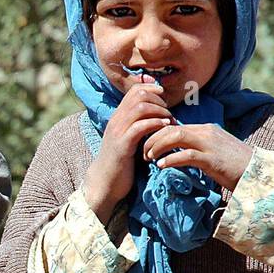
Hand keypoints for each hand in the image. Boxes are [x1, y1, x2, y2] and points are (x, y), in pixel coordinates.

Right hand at [84, 75, 174, 217]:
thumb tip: (156, 115)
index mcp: (118, 117)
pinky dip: (155, 124)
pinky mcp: (123, 145)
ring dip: (160, 112)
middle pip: (139, 95)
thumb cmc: (121, 162)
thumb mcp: (128, 138)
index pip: (135, 90)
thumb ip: (138, 125)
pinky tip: (164, 129)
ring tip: (169, 121)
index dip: (152, 89)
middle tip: (168, 113)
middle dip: (159, 100)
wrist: (104, 183)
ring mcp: (118, 132)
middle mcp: (116, 120)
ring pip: (140, 107)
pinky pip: (140, 127)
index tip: (164, 100)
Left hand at [142, 122, 252, 191]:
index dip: (157, 133)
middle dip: (153, 139)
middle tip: (144, 152)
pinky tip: (161, 166)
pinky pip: (187, 155)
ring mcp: (210, 145)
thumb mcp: (213, 152)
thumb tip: (178, 152)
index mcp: (206, 129)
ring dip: (158, 147)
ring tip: (149, 158)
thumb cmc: (234, 166)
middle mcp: (207, 132)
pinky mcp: (212, 159)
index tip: (147, 145)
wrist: (258, 173)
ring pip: (176, 137)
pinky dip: (171, 159)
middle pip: (172, 128)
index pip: (175, 125)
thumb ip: (197, 149)